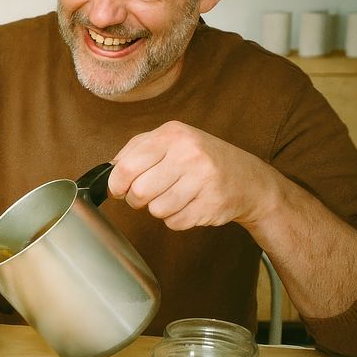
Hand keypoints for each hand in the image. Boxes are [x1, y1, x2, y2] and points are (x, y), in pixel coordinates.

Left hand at [109, 121, 277, 230]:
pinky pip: (175, 222)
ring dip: (158, 209)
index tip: (117, 189)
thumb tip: (108, 171)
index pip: (127, 166)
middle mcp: (189, 154)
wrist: (249, 179)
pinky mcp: (212, 205)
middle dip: (135, 199)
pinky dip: (176, 219)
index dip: (115, 184)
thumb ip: (136, 150)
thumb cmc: (201, 159)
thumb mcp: (170, 141)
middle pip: (139, 191)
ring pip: (156, 210)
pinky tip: (189, 204)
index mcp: (172, 134)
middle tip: (144, 195)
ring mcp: (203, 180)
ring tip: (173, 196)